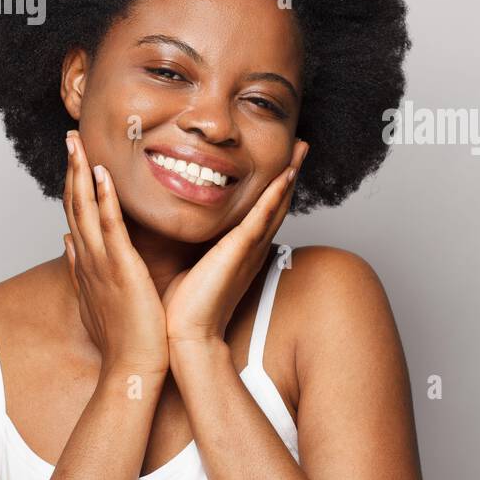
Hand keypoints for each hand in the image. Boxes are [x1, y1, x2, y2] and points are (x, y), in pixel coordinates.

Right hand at [62, 129, 169, 375]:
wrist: (132, 366)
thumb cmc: (123, 336)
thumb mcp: (97, 297)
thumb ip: (81, 268)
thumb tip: (67, 244)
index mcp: (87, 264)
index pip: (76, 216)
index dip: (72, 186)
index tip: (73, 158)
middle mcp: (88, 258)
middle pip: (74, 205)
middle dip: (71, 169)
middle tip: (69, 137)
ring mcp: (101, 262)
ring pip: (85, 209)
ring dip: (80, 174)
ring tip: (77, 143)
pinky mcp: (120, 268)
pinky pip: (109, 226)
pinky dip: (103, 198)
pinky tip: (101, 173)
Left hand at [161, 139, 307, 343]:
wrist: (187, 333)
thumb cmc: (186, 308)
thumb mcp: (192, 266)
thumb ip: (193, 248)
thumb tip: (178, 231)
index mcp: (243, 252)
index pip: (263, 211)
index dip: (275, 186)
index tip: (281, 162)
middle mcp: (253, 247)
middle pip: (278, 203)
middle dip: (290, 172)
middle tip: (301, 145)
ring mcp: (250, 248)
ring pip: (277, 204)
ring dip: (290, 174)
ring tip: (301, 149)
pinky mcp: (242, 250)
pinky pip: (264, 216)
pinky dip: (276, 194)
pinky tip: (286, 173)